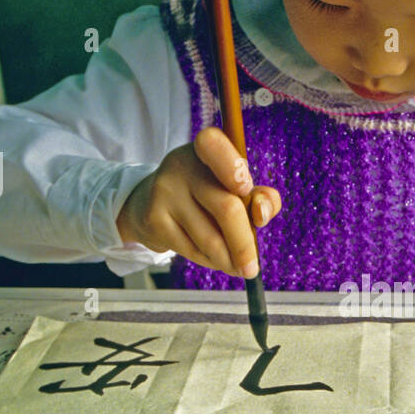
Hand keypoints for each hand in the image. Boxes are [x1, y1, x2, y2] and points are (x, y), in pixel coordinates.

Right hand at [115, 126, 281, 276]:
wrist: (153, 202)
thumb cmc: (209, 193)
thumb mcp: (236, 186)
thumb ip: (261, 197)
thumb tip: (261, 214)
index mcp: (207, 148)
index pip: (214, 145)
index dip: (234, 169)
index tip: (247, 191)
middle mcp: (181, 165)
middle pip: (226, 209)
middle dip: (244, 245)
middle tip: (252, 268)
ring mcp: (164, 192)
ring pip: (209, 239)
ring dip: (229, 261)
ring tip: (238, 266)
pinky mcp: (154, 219)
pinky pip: (192, 251)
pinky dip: (210, 262)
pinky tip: (215, 259)